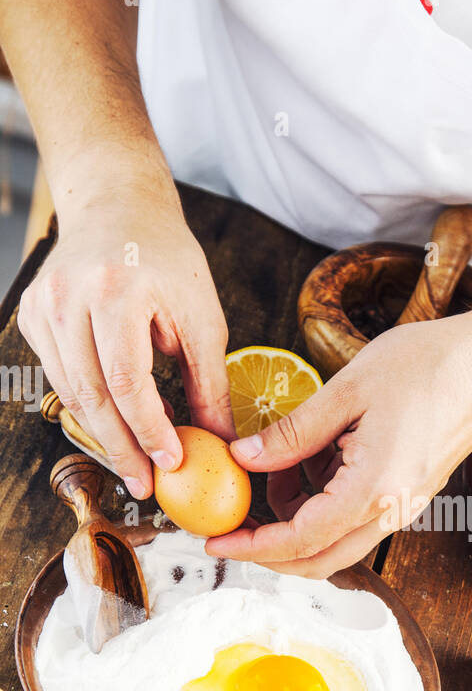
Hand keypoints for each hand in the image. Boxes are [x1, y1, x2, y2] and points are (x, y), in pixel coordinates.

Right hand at [18, 182, 233, 497]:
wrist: (117, 205)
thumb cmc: (168, 260)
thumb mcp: (202, 316)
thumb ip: (209, 381)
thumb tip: (221, 441)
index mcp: (116, 290)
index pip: (126, 380)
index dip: (147, 429)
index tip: (171, 462)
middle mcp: (68, 296)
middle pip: (91, 394)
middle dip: (121, 447)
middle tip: (145, 485)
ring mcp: (43, 304)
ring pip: (70, 391)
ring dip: (104, 432)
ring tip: (135, 462)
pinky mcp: (32, 313)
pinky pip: (59, 375)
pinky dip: (87, 404)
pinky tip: (115, 421)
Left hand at [206, 316, 471, 576]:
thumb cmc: (428, 366)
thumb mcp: (347, 391)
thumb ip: (292, 433)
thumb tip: (243, 457)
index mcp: (373, 490)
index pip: (300, 540)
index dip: (252, 547)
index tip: (215, 542)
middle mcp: (391, 511)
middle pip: (318, 561)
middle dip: (269, 552)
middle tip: (231, 526)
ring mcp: (403, 507)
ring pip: (336, 543)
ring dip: (297, 521)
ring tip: (280, 463)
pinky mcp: (408, 495)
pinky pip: (356, 519)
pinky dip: (323, 503)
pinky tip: (313, 458)